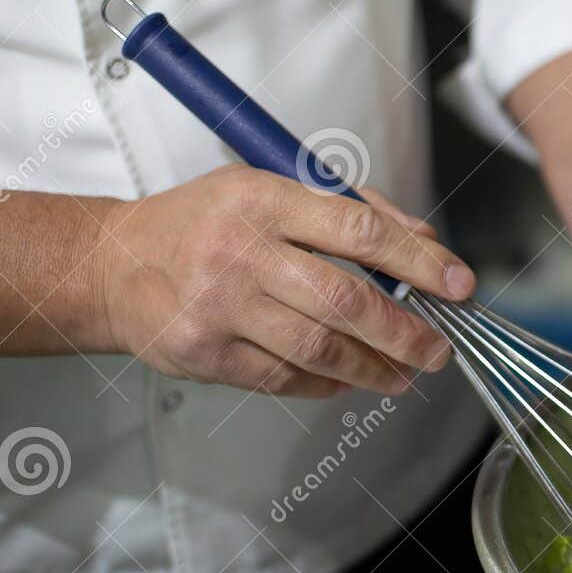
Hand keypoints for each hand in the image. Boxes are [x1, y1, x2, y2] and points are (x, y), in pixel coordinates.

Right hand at [97, 166, 473, 397]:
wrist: (111, 264)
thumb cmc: (206, 223)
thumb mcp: (270, 189)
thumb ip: (349, 210)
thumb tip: (425, 242)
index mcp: (264, 200)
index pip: (360, 231)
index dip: (420, 261)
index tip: (460, 285)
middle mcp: (240, 252)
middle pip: (346, 300)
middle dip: (406, 331)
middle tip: (439, 350)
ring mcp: (219, 307)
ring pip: (320, 349)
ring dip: (375, 368)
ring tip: (405, 374)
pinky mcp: (204, 353)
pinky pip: (285, 378)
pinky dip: (327, 383)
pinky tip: (348, 379)